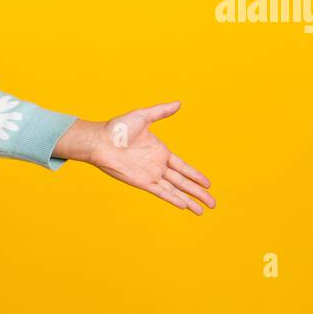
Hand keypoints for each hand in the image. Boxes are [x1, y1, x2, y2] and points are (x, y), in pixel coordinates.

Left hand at [69, 102, 215, 213]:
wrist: (100, 141)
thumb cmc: (117, 128)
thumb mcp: (143, 116)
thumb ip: (161, 111)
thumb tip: (179, 103)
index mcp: (160, 152)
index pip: (183, 167)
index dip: (196, 175)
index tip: (208, 183)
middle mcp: (157, 166)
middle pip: (183, 181)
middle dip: (198, 192)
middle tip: (213, 203)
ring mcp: (150, 175)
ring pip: (175, 190)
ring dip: (190, 199)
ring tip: (202, 210)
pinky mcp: (142, 182)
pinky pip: (162, 192)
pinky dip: (174, 199)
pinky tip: (185, 206)